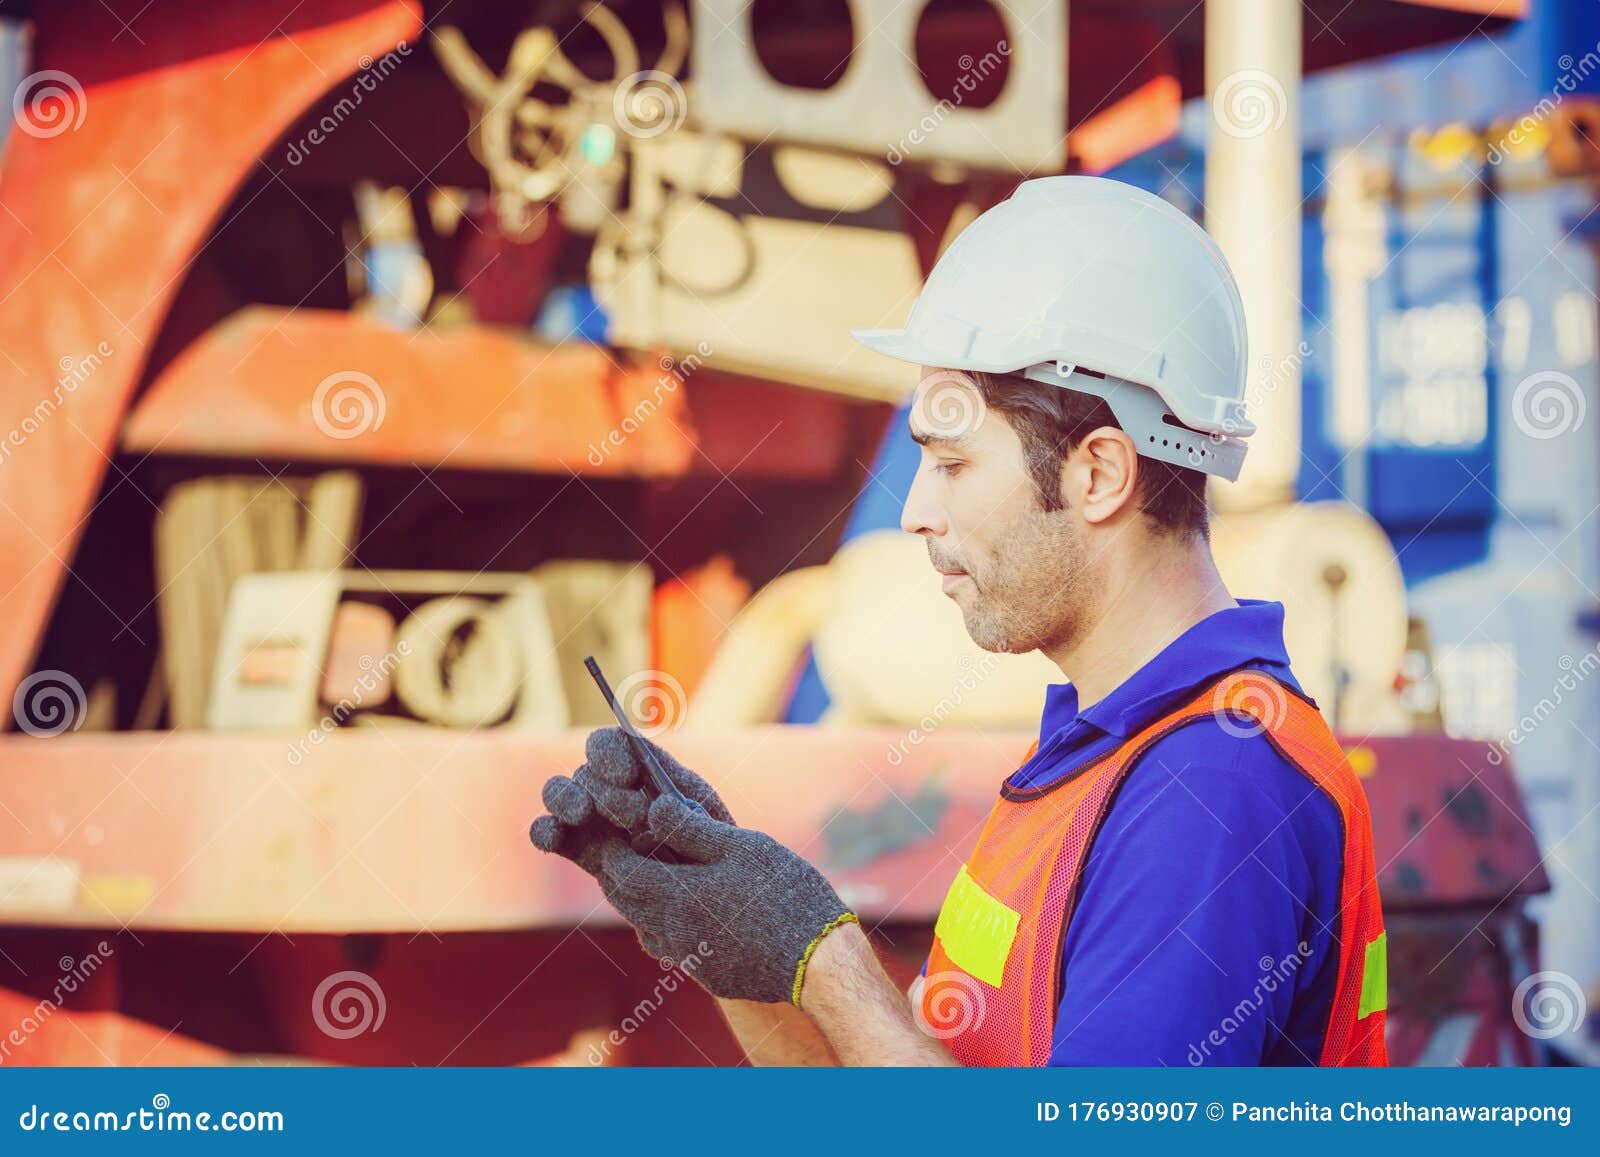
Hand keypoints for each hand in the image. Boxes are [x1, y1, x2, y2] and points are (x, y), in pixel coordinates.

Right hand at [529, 729, 732, 865]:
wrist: (706, 895)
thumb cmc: (714, 853)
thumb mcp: (713, 829)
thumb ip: (686, 816)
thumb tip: (654, 808)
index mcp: (646, 770)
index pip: (615, 743)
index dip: (612, 752)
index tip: (627, 776)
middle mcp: (613, 787)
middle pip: (588, 770)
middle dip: (606, 791)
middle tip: (635, 816)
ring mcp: (592, 818)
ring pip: (560, 792)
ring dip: (566, 798)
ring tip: (583, 814)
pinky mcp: (578, 849)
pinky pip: (548, 832)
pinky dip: (544, 831)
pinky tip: (553, 838)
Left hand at [597, 794, 856, 1004]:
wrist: (819, 962)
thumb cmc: (783, 894)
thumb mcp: (741, 848)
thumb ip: (692, 829)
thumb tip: (654, 807)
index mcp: (677, 897)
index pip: (621, 872)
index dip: (614, 849)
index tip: (618, 830)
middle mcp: (673, 933)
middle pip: (626, 902)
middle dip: (621, 874)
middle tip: (632, 848)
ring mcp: (691, 959)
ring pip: (646, 928)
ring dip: (644, 902)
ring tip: (663, 877)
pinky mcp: (710, 976)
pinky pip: (674, 948)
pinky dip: (670, 926)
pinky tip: (695, 912)